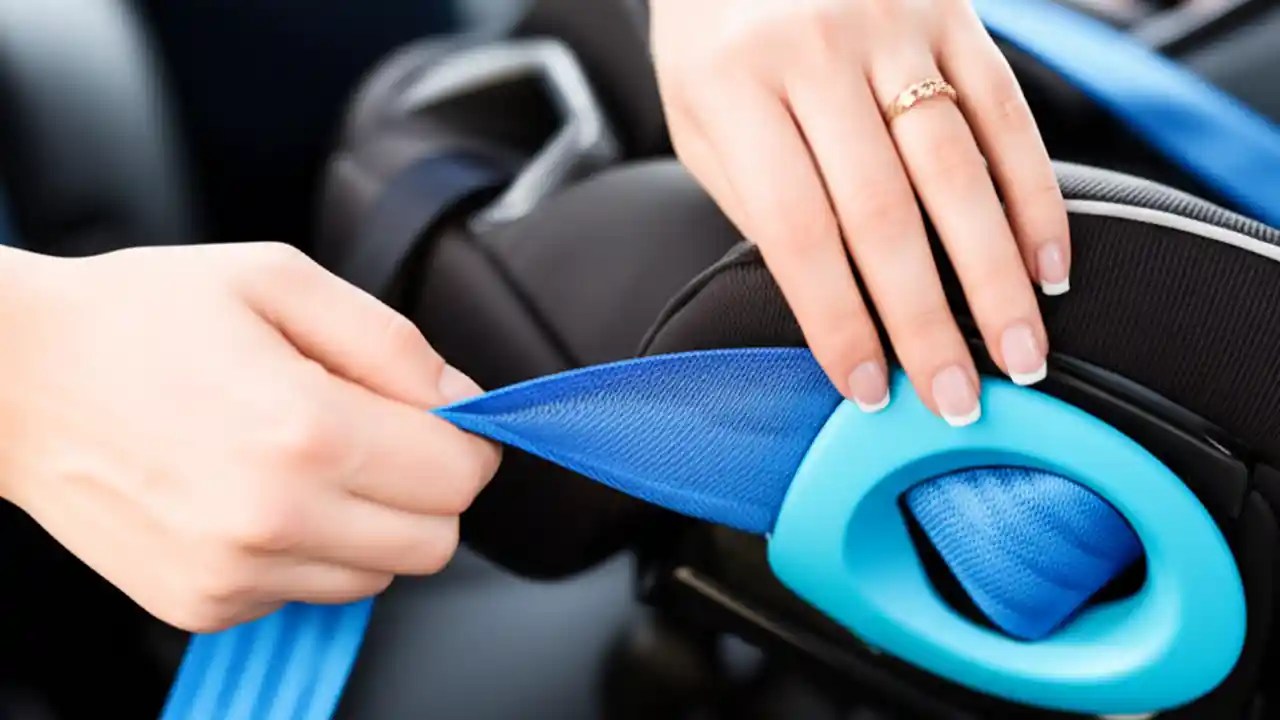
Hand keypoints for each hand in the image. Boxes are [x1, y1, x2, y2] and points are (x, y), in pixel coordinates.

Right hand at [0, 243, 499, 632]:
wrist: (17, 378)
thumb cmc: (141, 317)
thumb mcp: (279, 280)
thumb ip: (392, 343)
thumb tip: (464, 403)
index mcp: (304, 430)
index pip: (459, 476)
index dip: (468, 442)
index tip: (445, 419)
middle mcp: (274, 517)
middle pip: (434, 541)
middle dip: (429, 487)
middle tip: (383, 436)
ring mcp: (235, 572)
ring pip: (378, 576)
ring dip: (373, 523)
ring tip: (310, 460)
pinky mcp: (203, 604)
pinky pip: (308, 591)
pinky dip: (310, 549)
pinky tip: (260, 492)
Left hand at [651, 0, 1068, 424]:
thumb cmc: (717, 41)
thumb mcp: (700, 121)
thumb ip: (758, 203)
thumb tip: (834, 305)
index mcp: (735, 89)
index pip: (797, 231)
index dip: (838, 320)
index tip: (867, 389)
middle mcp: (815, 54)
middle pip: (884, 213)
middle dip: (926, 321)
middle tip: (957, 398)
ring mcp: (891, 28)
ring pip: (956, 170)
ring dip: (994, 275)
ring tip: (1020, 351)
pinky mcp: (953, 13)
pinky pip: (1004, 113)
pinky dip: (1032, 195)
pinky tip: (1048, 262)